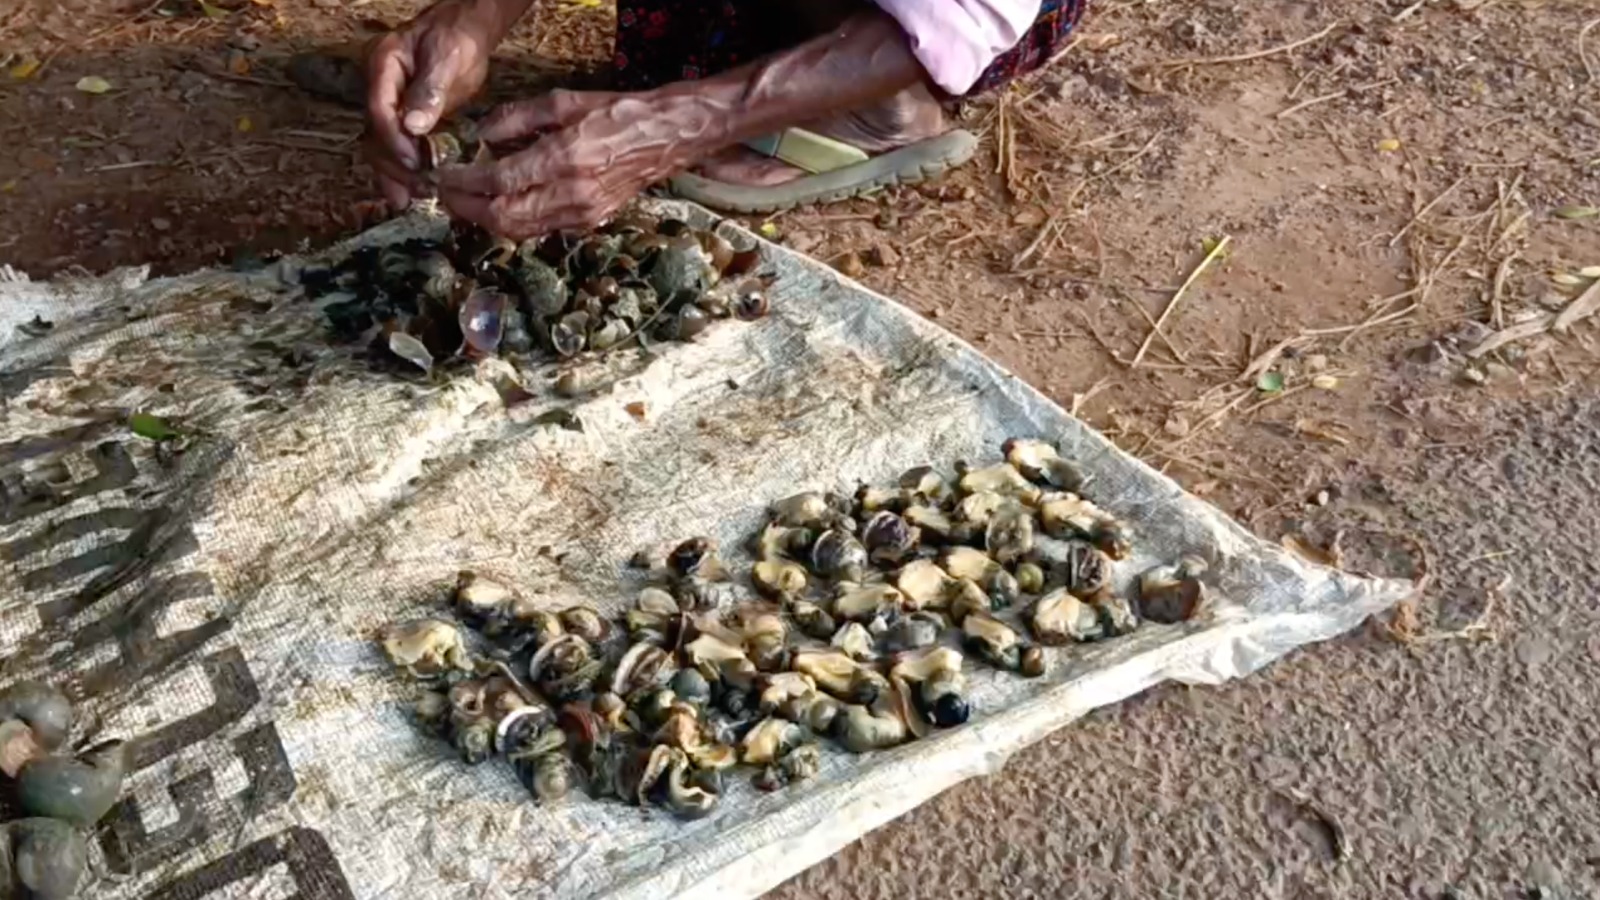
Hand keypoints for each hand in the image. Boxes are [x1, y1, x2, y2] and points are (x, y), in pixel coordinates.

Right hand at [365, 0, 505, 208]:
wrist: (463, 30)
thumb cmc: (455, 35)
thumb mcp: (446, 56)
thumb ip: (430, 91)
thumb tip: (414, 126)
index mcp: (382, 65)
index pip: (378, 110)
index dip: (394, 140)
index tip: (415, 162)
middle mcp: (379, 88)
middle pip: (375, 134)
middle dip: (394, 165)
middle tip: (420, 188)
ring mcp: (389, 105)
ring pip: (382, 147)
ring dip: (396, 175)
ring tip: (417, 197)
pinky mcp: (403, 119)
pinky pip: (397, 149)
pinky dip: (404, 172)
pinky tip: (414, 194)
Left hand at [435, 88, 721, 237]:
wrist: (664, 137)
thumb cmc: (617, 114)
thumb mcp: (563, 102)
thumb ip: (516, 119)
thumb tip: (480, 136)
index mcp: (564, 158)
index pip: (499, 181)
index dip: (465, 183)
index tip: (443, 175)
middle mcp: (572, 193)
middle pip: (504, 216)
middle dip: (468, 209)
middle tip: (445, 196)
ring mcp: (582, 213)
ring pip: (521, 230)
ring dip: (487, 220)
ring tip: (465, 204)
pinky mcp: (590, 223)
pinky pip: (541, 230)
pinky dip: (513, 222)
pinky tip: (500, 207)